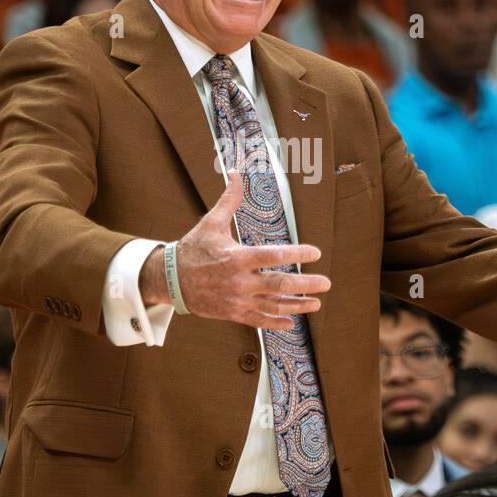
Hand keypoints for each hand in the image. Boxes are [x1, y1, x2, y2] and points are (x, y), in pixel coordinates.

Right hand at [147, 170, 330, 329]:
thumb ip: (229, 200)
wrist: (170, 279)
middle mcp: (240, 280)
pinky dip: (276, 323)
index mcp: (238, 257)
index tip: (315, 253)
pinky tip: (291, 322)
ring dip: (298, 306)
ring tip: (316, 303)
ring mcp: (237, 299)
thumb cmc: (194, 248)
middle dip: (306, 284)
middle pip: (280, 284)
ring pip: (273, 305)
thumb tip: (234, 173)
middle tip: (326, 282)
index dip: (297, 254)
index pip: (274, 256)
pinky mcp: (232, 313)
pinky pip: (258, 321)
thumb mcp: (211, 222)